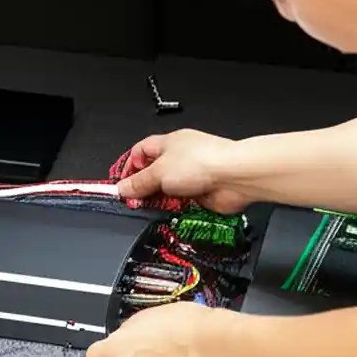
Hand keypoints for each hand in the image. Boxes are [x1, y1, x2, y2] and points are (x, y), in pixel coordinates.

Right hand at [116, 129, 248, 213]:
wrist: (235, 176)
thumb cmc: (202, 162)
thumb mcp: (159, 172)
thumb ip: (138, 182)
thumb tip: (122, 188)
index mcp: (167, 143)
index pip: (140, 152)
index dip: (129, 167)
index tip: (121, 184)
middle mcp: (180, 158)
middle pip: (153, 173)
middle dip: (142, 188)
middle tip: (133, 201)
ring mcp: (192, 176)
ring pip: (167, 190)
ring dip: (158, 200)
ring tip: (150, 208)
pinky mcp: (202, 193)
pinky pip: (182, 203)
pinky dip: (175, 209)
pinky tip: (169, 213)